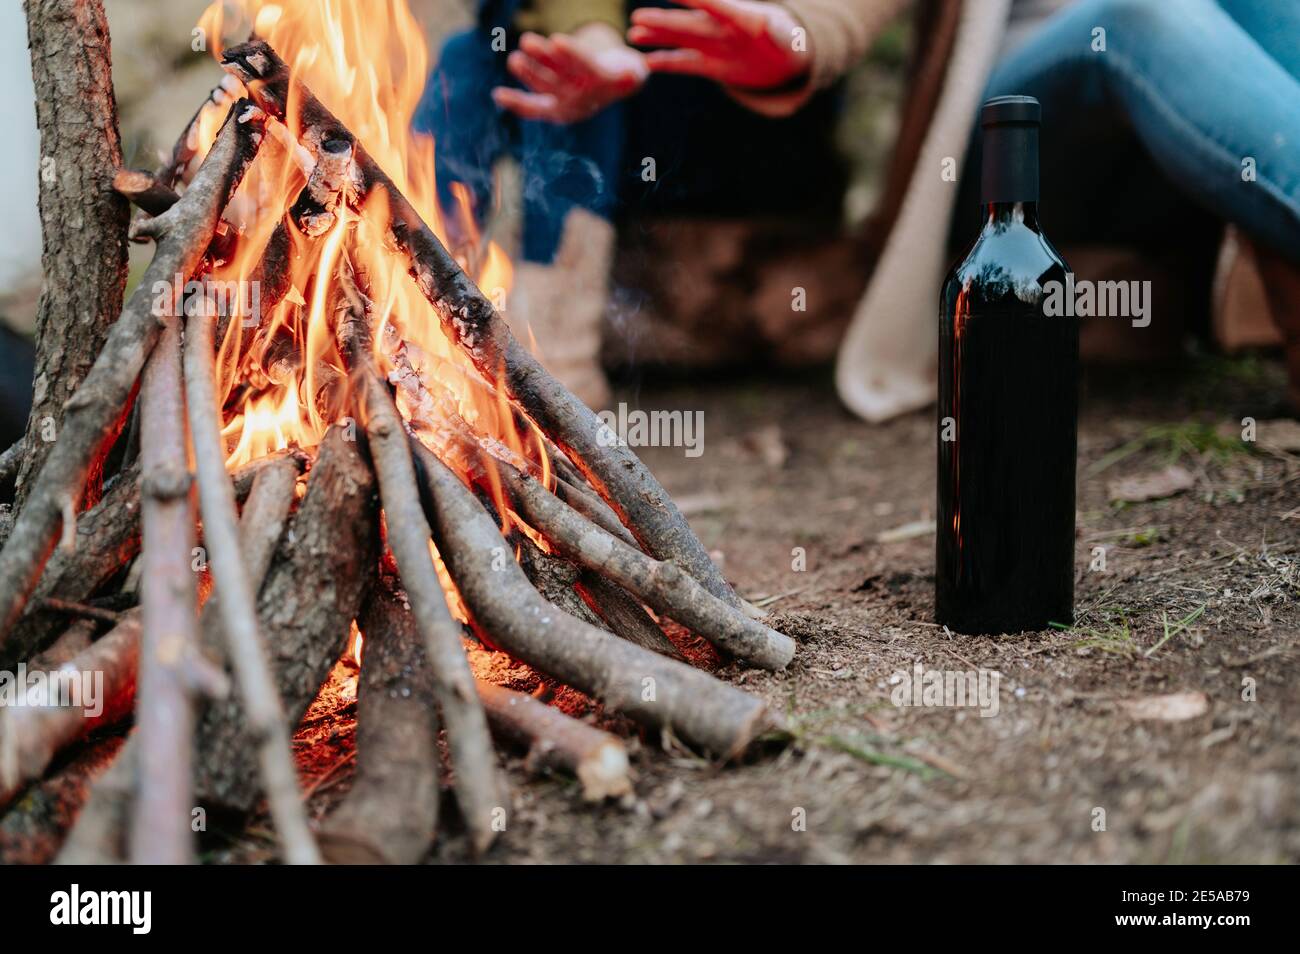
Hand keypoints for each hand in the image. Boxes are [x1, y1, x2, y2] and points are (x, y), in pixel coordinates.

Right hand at [492, 27, 648, 123]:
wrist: (627, 78)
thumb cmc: (585, 82)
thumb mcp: (560, 89)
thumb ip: (538, 88)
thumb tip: (497, 97)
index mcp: (560, 111)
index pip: (534, 109)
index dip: (516, 103)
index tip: (498, 93)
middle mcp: (575, 105)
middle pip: (548, 86)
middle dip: (530, 73)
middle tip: (513, 59)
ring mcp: (591, 92)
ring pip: (563, 71)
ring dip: (544, 56)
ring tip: (527, 40)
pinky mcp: (607, 78)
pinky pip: (585, 62)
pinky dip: (571, 52)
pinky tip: (557, 41)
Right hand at [628, 0, 810, 89]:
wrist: (785, 59)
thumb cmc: (786, 42)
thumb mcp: (785, 37)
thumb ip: (772, 31)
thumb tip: (765, 22)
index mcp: (739, 18)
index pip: (712, 4)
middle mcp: (720, 29)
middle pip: (688, 24)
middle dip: (663, 21)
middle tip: (637, 16)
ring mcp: (713, 47)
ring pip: (680, 40)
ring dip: (658, 37)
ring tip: (634, 34)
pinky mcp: (710, 66)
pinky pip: (685, 63)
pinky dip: (666, 63)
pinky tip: (647, 62)